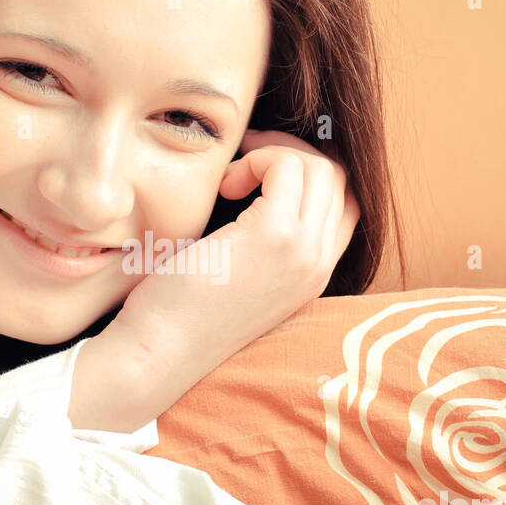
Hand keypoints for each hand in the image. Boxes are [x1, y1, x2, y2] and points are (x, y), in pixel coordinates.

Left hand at [112, 127, 359, 374]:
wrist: (160, 350)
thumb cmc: (181, 310)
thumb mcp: (238, 273)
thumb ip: (260, 241)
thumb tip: (254, 192)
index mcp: (313, 276)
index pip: (346, 205)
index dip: (308, 177)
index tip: (261, 173)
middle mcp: (319, 266)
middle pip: (336, 179)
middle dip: (290, 153)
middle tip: (243, 162)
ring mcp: (304, 252)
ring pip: (320, 168)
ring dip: (271, 156)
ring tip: (231, 180)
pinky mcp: (276, 237)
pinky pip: (286, 166)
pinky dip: (254, 161)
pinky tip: (224, 188)